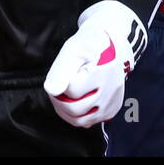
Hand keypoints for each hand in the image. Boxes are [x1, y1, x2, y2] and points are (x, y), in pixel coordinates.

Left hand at [44, 0, 144, 127]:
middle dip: (59, 100)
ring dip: (66, 112)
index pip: (71, 90)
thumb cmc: (89, 44)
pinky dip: (78, 116)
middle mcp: (110, 90)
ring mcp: (112, 102)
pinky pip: (90, 121)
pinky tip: (74, 103)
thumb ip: (61, 70)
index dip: (60, 82)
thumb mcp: (72, 50)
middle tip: (58, 87)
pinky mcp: (112, 109)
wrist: (110, 42)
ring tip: (62, 96)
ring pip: (82, 120)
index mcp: (103, 72)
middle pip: (75, 109)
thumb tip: (52, 90)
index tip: (60, 74)